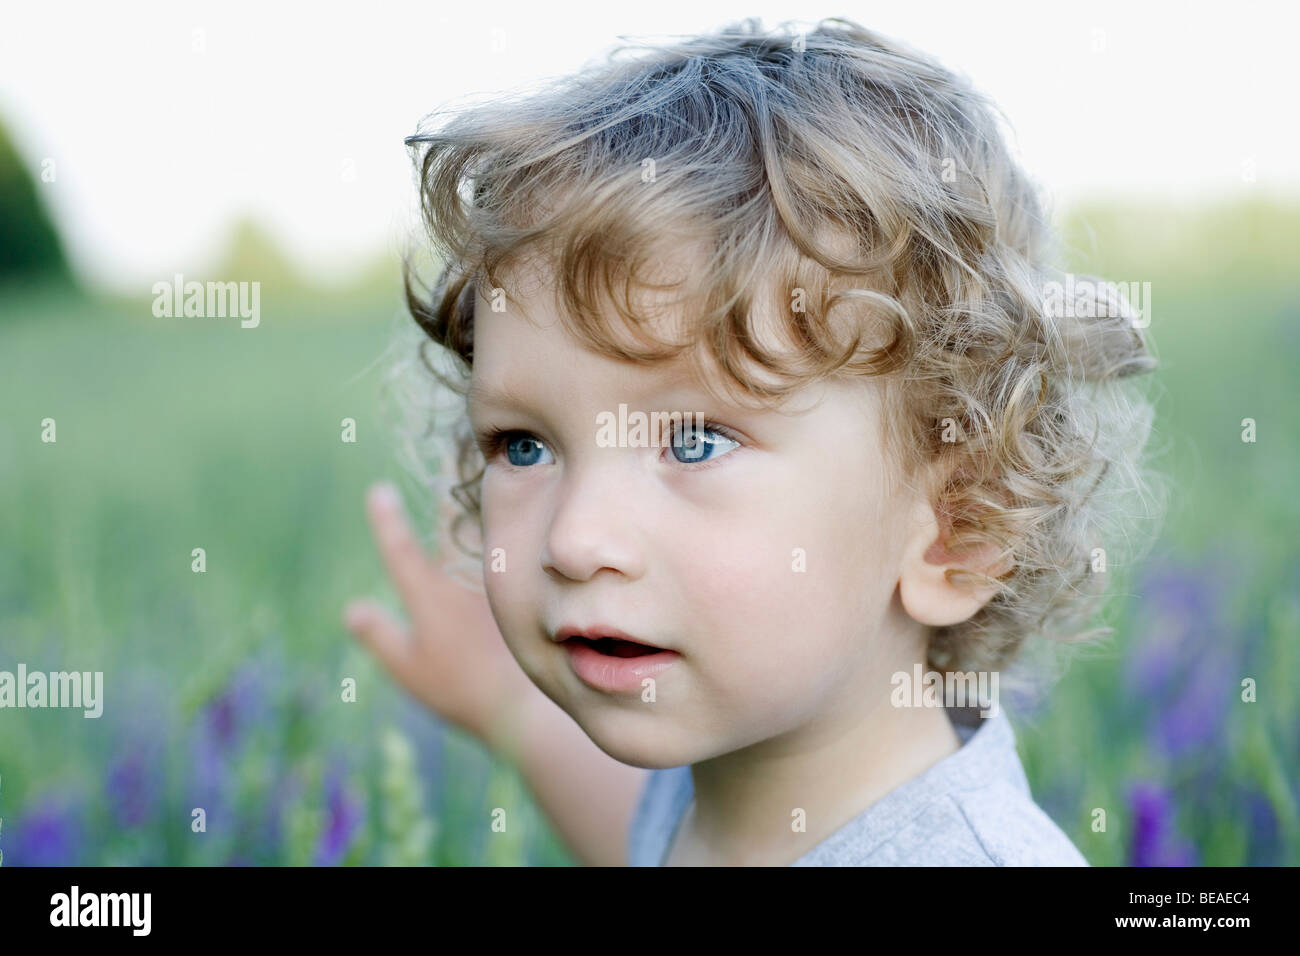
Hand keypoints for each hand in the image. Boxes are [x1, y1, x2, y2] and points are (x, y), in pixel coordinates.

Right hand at [343, 482, 529, 742]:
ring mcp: (494, 579)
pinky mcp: (522, 583)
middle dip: (447, 480)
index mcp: (429, 596)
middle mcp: (461, 579)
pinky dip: (509, 525)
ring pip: (485, 527)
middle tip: (448, 444)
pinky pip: (511, 546)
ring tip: (482, 459)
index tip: (378, 490)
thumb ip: (379, 636)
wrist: (524, 703)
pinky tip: (526, 502)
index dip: (387, 519)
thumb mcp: (410, 669)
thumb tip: (352, 609)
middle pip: (451, 518)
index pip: (401, 548)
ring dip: (481, 496)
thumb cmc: (462, 691)